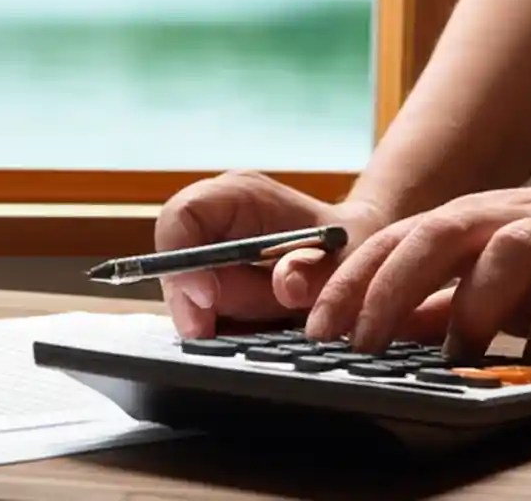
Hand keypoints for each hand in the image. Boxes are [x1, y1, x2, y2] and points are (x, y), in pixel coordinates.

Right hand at [156, 171, 388, 337]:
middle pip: (173, 261)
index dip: (182, 258)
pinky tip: (250, 331)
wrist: (357, 257)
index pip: (182, 216)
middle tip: (211, 334)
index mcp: (239, 196)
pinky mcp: (211, 284)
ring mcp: (208, 253)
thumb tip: (286, 285)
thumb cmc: (351, 247)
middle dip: (189, 302)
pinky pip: (201, 312)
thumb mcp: (350, 256)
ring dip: (213, 317)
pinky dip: (221, 327)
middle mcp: (215, 221)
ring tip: (257, 325)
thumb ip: (319, 270)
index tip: (206, 299)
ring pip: (184, 294)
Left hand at [306, 177, 530, 362]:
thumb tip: (374, 330)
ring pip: (505, 255)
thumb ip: (433, 297)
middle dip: (390, 289)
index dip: (349, 282)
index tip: (317, 328)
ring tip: (452, 355)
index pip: (391, 241)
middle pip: (435, 237)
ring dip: (472, 306)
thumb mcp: (481, 268)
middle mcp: (501, 216)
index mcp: (462, 217)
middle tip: (363, 343)